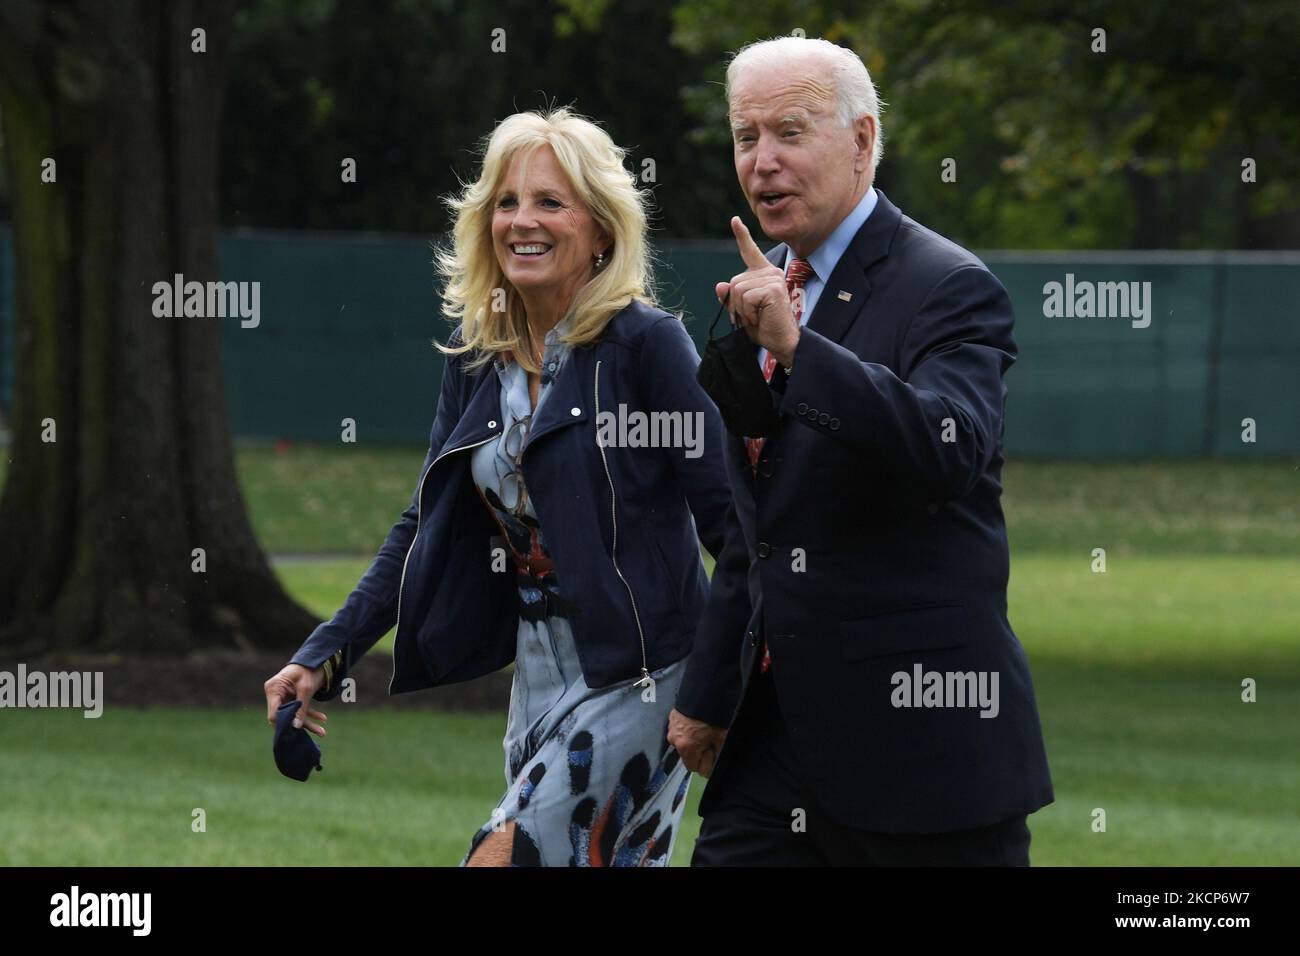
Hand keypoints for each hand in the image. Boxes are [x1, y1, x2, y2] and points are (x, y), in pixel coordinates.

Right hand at [264, 663, 328, 737]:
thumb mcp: (306, 689)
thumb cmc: (309, 669)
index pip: (274, 713)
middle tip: (318, 733)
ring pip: (293, 715)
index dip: (285, 723)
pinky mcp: (291, 699)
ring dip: (308, 723)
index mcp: (274, 688)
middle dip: (300, 725)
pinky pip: (298, 710)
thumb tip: (296, 726)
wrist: (315, 659)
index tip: (297, 730)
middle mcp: (275, 694)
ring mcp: (282, 697)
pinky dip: (310, 715)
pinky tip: (322, 718)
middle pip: (284, 716)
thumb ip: (301, 708)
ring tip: (323, 732)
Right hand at [667, 708, 726, 776]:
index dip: (706, 763)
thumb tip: (715, 764)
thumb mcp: (721, 738)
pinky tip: (697, 721)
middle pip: (688, 755)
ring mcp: (671, 729)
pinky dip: (688, 730)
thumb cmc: (712, 717)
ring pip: (684, 743)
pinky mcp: (671, 718)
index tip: (712, 751)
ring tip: (703, 728)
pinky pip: (680, 731)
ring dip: (693, 740)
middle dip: (699, 751)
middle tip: (710, 739)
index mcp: (686, 748)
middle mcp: (674, 741)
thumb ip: (718, 754)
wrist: (702, 692)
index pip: (694, 768)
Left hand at [714, 216, 800, 365]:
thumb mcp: (742, 311)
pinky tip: (760, 318)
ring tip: (756, 317)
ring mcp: (773, 278)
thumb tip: (720, 285)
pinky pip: (746, 298)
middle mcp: (770, 272)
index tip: (735, 220)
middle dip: (735, 304)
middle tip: (751, 316)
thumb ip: (730, 298)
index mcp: (763, 275)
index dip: (742, 236)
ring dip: (742, 309)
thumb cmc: (764, 327)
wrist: (782, 342)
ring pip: (738, 290)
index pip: (750, 252)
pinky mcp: (773, 288)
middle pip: (734, 282)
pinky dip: (748, 312)